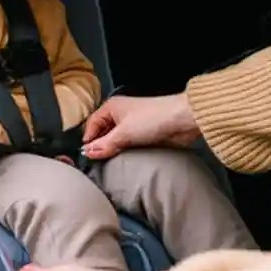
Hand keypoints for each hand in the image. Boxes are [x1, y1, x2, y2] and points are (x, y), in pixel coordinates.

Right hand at [81, 94, 199, 160]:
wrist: (182, 120)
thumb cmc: (152, 119)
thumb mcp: (124, 134)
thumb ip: (104, 145)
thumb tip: (87, 153)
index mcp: (111, 107)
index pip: (91, 124)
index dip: (88, 140)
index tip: (87, 156)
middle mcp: (120, 114)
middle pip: (102, 132)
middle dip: (100, 146)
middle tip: (98, 162)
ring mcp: (132, 124)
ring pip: (115, 139)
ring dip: (113, 150)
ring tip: (109, 164)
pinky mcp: (143, 134)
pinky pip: (127, 144)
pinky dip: (124, 151)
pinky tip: (123, 161)